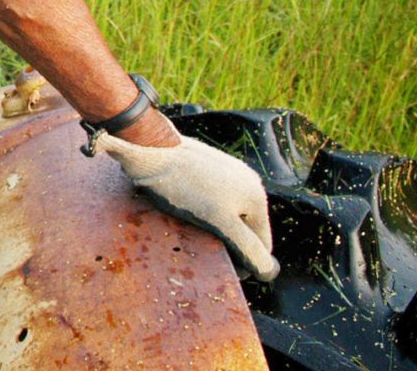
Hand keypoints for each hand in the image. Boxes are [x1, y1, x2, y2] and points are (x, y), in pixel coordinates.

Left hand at [97, 132, 278, 280]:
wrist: (148, 144)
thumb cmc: (181, 184)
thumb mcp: (219, 220)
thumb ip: (247, 247)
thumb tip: (268, 272)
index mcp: (256, 196)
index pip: (262, 246)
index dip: (245, 263)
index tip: (220, 267)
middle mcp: (246, 181)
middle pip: (244, 229)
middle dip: (227, 242)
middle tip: (199, 245)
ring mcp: (226, 171)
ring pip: (226, 213)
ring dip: (213, 227)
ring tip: (187, 227)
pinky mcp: (205, 167)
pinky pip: (210, 198)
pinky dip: (199, 209)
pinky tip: (179, 209)